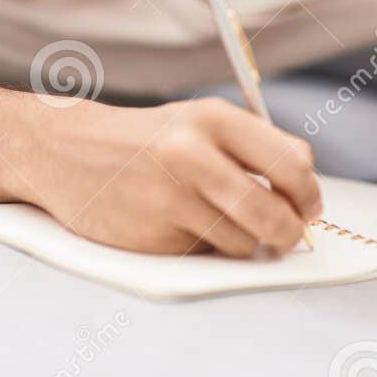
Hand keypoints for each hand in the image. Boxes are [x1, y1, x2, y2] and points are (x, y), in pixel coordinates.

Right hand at [32, 97, 322, 257]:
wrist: (67, 153)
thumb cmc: (146, 140)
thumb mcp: (200, 121)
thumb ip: (256, 144)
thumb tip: (307, 180)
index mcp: (213, 119)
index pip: (291, 166)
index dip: (309, 195)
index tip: (309, 206)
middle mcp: (191, 157)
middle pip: (274, 215)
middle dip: (290, 233)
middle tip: (288, 234)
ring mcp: (169, 201)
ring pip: (243, 244)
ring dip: (244, 243)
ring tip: (222, 223)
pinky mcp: (151, 239)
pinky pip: (204, 257)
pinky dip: (204, 250)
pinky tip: (179, 226)